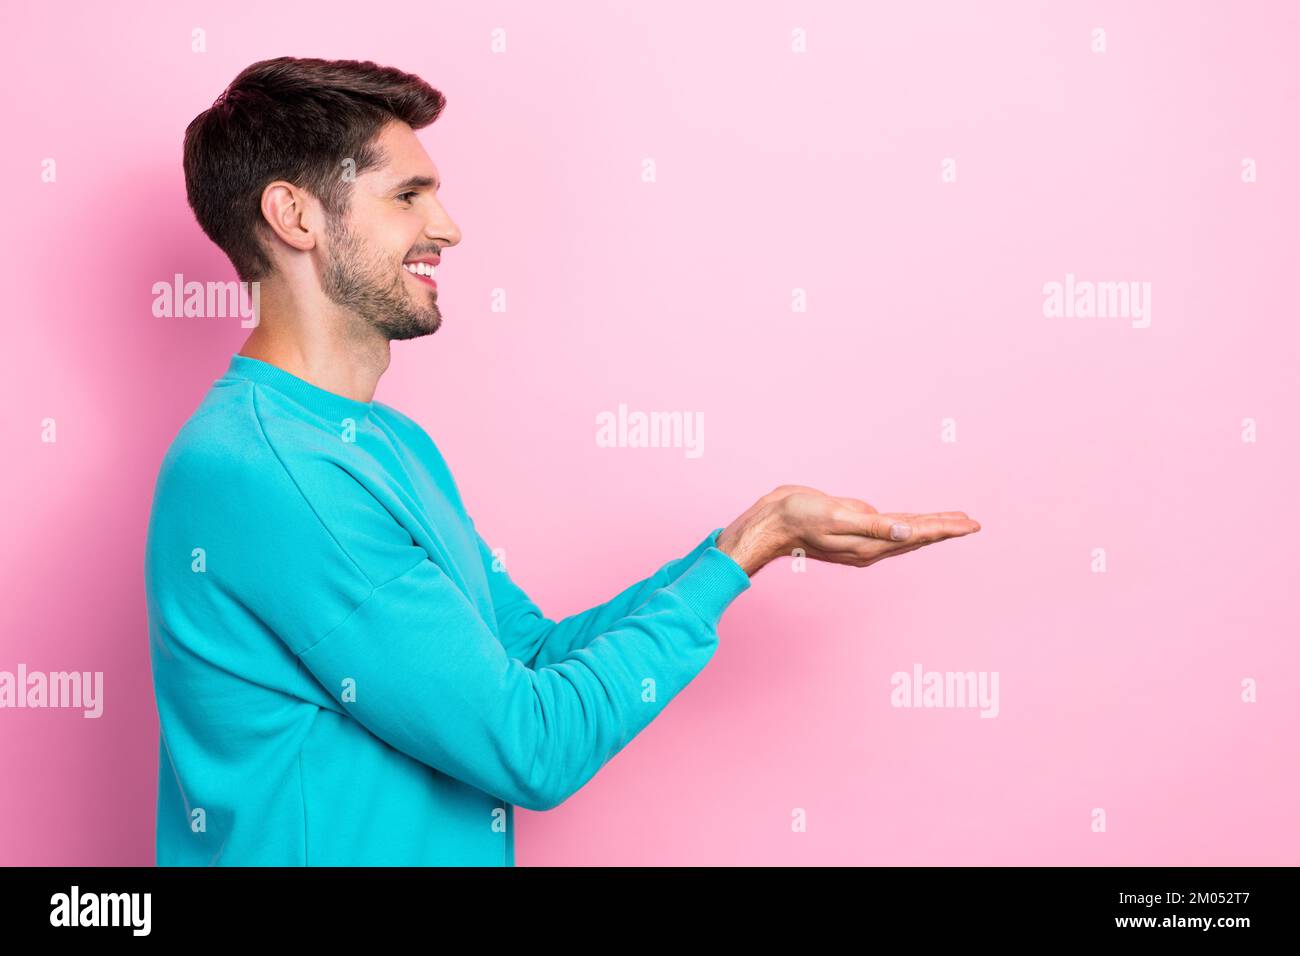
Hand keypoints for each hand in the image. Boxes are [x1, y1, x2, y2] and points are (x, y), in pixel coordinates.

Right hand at [715, 484, 979, 575]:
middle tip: (973, 523)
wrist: (771, 521)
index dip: (946, 529)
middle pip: (917, 536)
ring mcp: (862, 538)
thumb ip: (873, 526)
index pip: (917, 534)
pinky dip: (908, 524)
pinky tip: (913, 523)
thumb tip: (906, 531)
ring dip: (930, 527)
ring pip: (905, 532)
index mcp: (870, 545)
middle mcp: (870, 545)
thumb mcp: (837, 517)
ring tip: (952, 521)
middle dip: (946, 529)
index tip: (971, 524)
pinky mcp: (853, 527)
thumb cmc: (799, 517)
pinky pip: (889, 527)